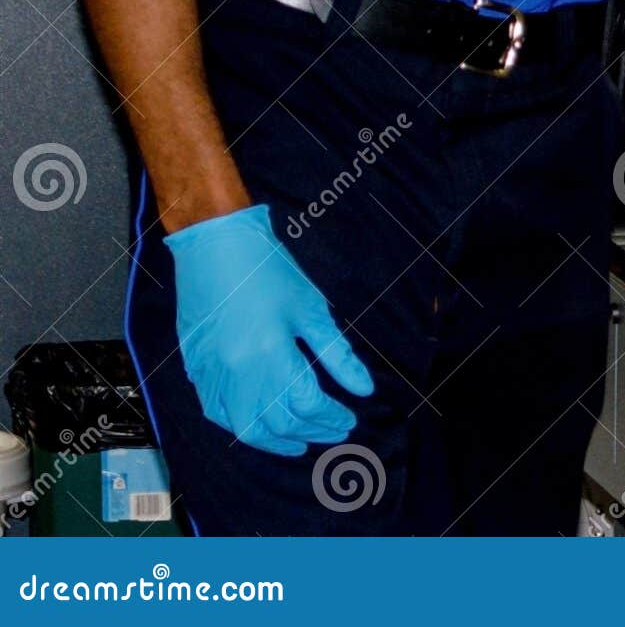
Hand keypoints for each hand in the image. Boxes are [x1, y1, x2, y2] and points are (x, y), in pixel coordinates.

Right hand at [164, 204, 374, 455]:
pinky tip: (261, 426)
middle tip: (335, 430)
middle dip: (312, 431)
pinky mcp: (196, 370)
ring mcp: (212, 374)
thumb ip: (338, 355)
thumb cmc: (269, 272)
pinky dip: (242, 426)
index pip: (308, 405)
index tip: (350, 417)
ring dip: (276, 441)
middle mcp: (238, 372)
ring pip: (245, 428)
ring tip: (301, 441)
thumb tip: (364, 390)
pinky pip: (217, 414)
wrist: (215, 247)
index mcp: (271, 354)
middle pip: (278, 423)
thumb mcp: (312, 309)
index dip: (332, 417)